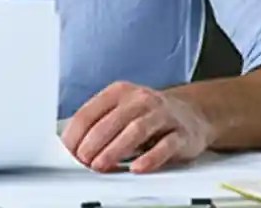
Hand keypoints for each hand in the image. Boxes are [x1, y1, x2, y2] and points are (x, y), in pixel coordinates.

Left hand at [61, 81, 213, 173]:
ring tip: (100, 165)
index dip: (77, 133)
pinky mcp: (181, 133)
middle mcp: (141, 99)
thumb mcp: (121, 111)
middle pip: (112, 120)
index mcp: (120, 92)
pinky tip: (137, 167)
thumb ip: (99, 125)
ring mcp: (163, 115)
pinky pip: (165, 145)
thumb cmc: (149, 115)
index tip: (68, 150)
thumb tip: (72, 147)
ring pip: (136, 130)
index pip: (91, 111)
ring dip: (115, 149)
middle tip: (83, 160)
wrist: (192, 114)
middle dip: (94, 142)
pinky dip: (150, 158)